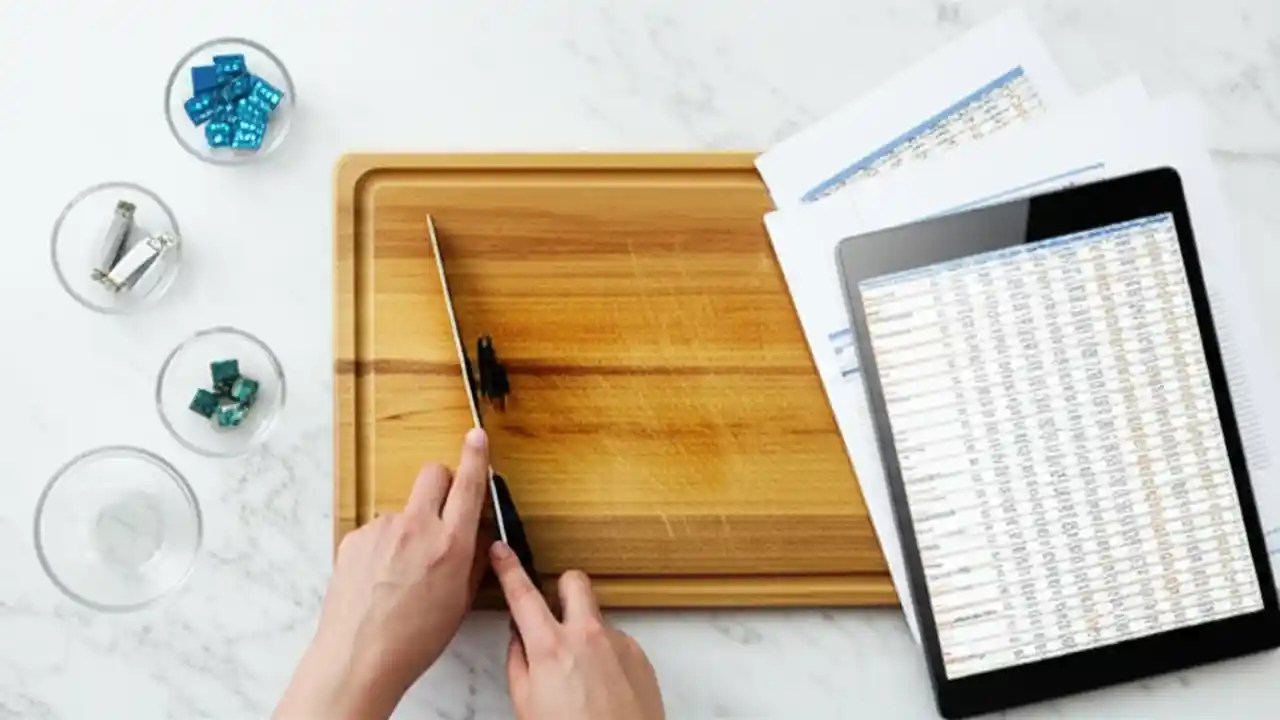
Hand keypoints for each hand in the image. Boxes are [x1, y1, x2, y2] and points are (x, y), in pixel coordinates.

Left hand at [276, 429, 490, 719]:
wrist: (359, 657)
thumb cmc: (413, 639)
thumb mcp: (460, 601)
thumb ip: (471, 560)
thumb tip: (476, 536)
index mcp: (450, 544)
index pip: (467, 485)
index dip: (475, 456)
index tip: (476, 436)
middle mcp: (416, 528)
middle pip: (432, 474)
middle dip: (441, 482)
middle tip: (441, 508)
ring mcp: (381, 530)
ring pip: (403, 509)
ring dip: (409, 527)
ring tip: (401, 573)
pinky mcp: (355, 539)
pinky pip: (377, 531)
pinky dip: (383, 547)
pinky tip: (380, 578)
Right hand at [492, 542, 664, 719]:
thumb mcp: (526, 703)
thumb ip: (519, 662)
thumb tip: (520, 638)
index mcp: (550, 647)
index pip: (523, 594)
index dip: (508, 567)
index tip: (502, 549)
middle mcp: (587, 635)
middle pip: (574, 581)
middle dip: (561, 588)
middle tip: (554, 612)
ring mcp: (618, 642)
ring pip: (596, 617)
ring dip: (585, 632)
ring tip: (581, 674)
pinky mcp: (639, 654)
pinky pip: (616, 641)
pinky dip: (605, 655)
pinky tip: (602, 685)